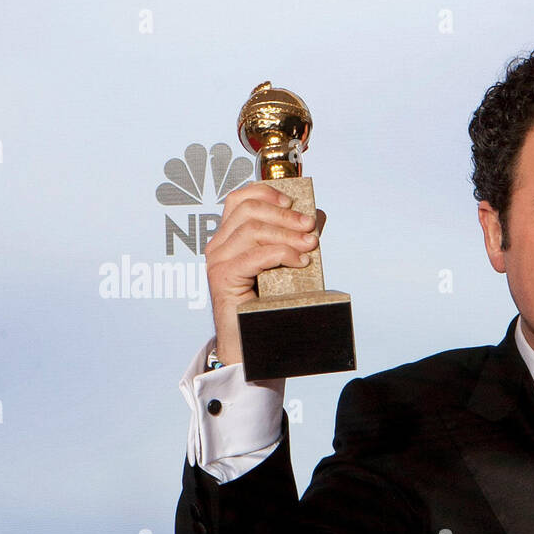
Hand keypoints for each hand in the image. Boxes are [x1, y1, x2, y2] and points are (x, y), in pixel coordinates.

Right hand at [202, 182, 326, 365]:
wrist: (250, 341)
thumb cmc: (266, 304)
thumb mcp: (283, 265)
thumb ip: (293, 240)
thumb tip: (316, 217)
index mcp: (229, 237)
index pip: (239, 199)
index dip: (266, 192)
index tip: (292, 202)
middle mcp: (218, 245)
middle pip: (248, 211)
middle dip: (284, 215)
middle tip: (310, 226)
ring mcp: (218, 261)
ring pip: (252, 230)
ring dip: (287, 235)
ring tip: (310, 246)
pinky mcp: (223, 278)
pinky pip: (253, 257)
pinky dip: (281, 254)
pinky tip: (299, 262)